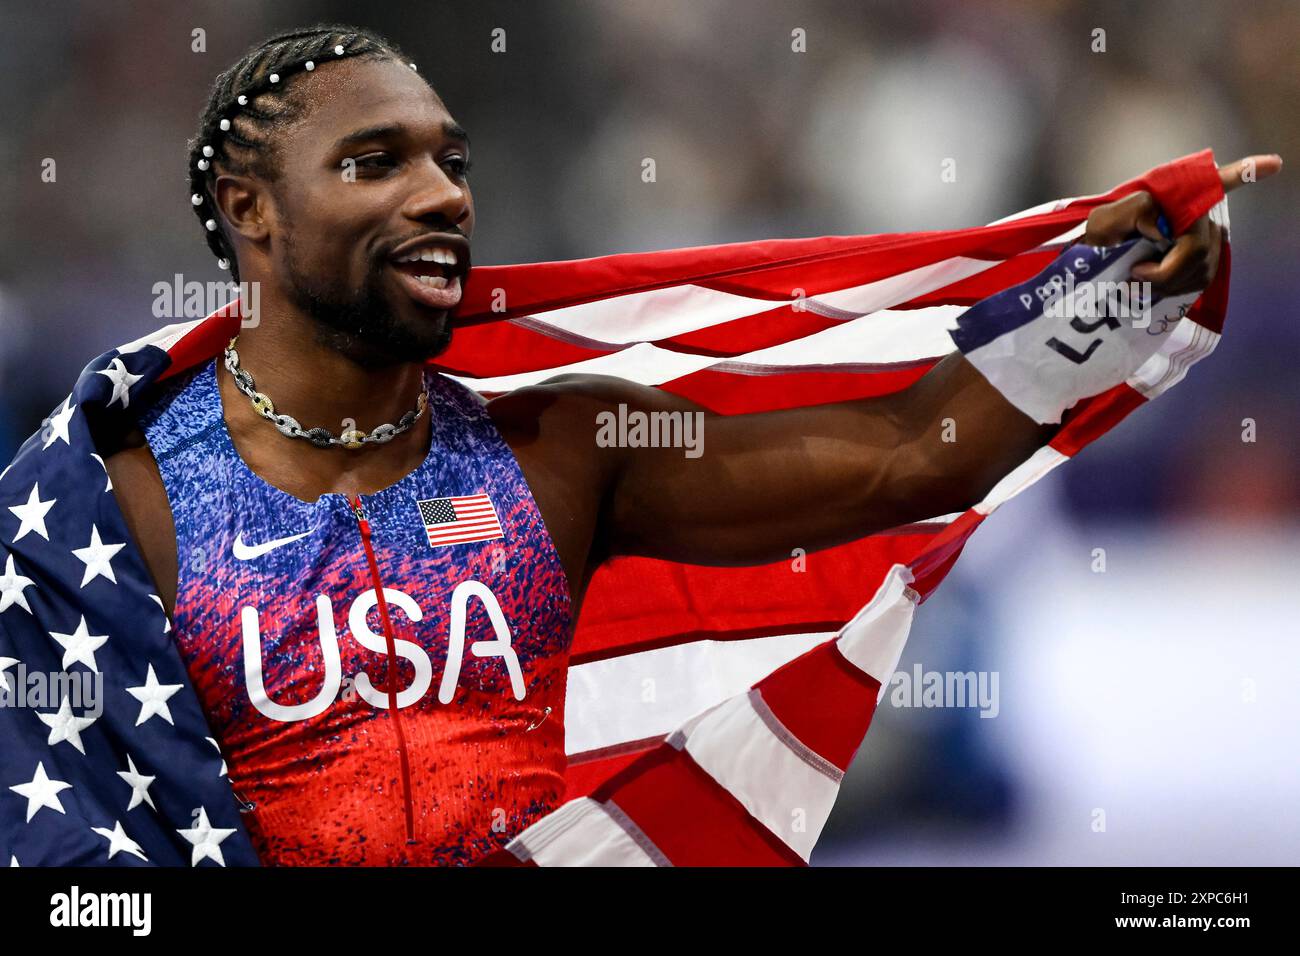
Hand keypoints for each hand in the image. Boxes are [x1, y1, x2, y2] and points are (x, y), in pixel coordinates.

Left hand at [1080, 153, 1282, 296]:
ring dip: (1168, 284)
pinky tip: (1157, 287)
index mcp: (1178, 200)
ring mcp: (1203, 239)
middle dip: (1166, 273)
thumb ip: (1132, 214)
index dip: (1246, 171)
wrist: (1093, 252)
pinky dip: (1177, 289)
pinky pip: (1200, 279)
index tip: (1274, 163)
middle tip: (1135, 275)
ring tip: (1139, 281)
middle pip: (1199, 252)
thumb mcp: (1105, 219)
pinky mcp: (1202, 259)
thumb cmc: (1098, 233)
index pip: (1217, 182)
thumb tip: (1161, 227)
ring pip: (1201, 270)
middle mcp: (1198, 216)